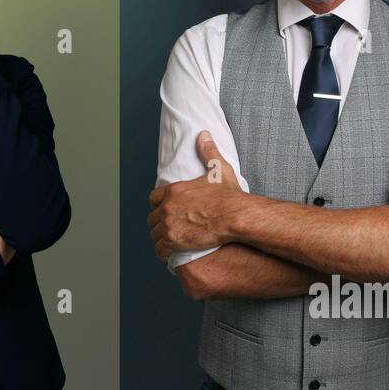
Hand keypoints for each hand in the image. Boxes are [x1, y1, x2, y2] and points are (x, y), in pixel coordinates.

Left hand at [147, 131, 243, 260]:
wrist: (236, 216)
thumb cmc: (230, 195)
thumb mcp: (219, 169)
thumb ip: (208, 152)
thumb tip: (203, 135)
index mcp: (173, 190)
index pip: (153, 199)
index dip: (159, 205)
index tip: (165, 210)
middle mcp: (167, 207)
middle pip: (152, 218)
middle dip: (159, 223)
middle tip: (168, 229)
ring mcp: (168, 225)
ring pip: (154, 234)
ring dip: (160, 238)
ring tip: (169, 242)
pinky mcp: (173, 241)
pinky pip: (159, 250)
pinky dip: (163, 253)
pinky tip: (169, 253)